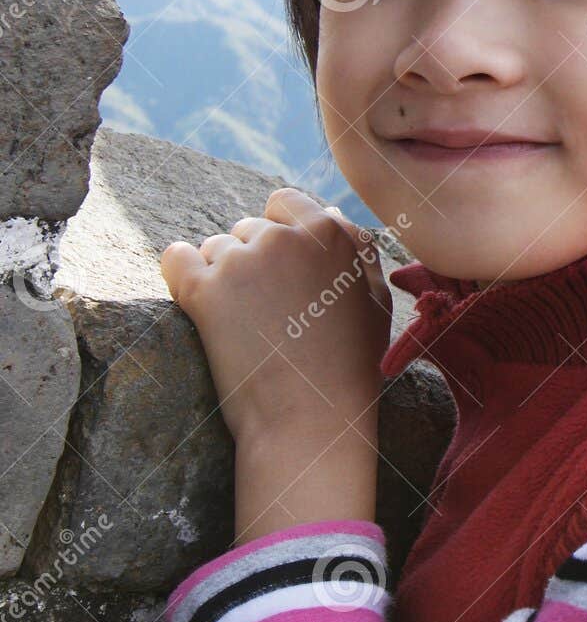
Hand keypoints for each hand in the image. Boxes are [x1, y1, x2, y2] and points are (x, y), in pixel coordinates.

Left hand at [159, 187, 391, 451]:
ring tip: (241, 321)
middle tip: (264, 307)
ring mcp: (243, 260)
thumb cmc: (349, 367)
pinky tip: (197, 299)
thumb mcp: (374, 301)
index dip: (281, 232)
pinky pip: (175, 257)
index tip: (282, 268)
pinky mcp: (204, 288)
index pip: (286, 202)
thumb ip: (356, 251)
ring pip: (216, 248)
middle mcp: (287, 236)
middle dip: (252, 258)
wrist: (309, 419)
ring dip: (222, 274)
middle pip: (250, 228)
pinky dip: (180, 273)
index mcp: (333, 233)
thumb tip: (328, 214)